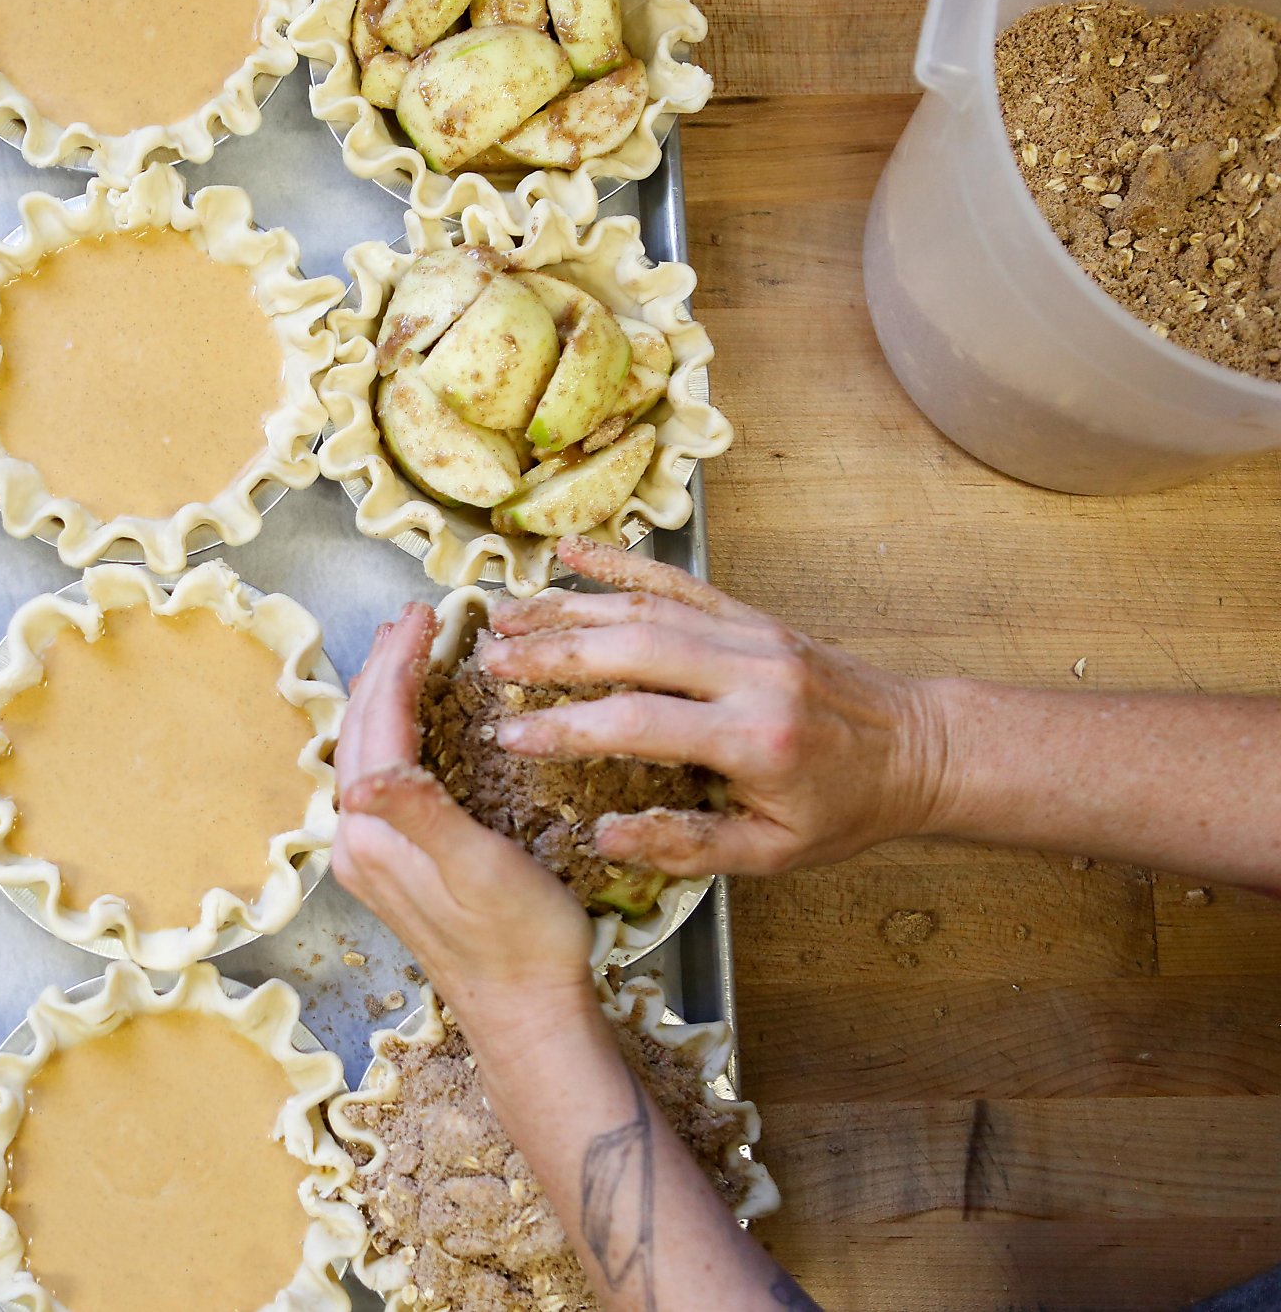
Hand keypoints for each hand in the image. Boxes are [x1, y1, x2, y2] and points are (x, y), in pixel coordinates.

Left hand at [332, 603, 598, 1030]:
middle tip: (417, 617)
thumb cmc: (517, 942)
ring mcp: (374, 854)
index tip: (425, 613)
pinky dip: (397, 730)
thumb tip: (366, 777)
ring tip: (408, 651)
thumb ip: (421, 815)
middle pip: (362, 730)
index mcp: (372, 831)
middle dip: (386, 667)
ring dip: (386, 695)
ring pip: (368, 750)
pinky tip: (417, 721)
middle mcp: (359, 840)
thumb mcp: (476, 870)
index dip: (399, 662)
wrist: (526, 1012)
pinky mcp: (396, 864)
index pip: (377, 721)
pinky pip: (383, 775)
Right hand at [481, 537, 946, 876]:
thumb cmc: (845, 810)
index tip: (509, 738)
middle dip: (550, 653)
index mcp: (754, 740)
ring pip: (645, 606)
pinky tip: (568, 555)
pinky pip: (677, 582)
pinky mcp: (751, 615)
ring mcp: (750, 634)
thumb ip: (687, 846)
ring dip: (568, 607)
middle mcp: (750, 674)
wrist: (921, 750)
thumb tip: (604, 835)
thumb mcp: (773, 853)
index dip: (566, 729)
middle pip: (630, 647)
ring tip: (505, 618)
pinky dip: (619, 563)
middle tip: (486, 663)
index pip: (638, 724)